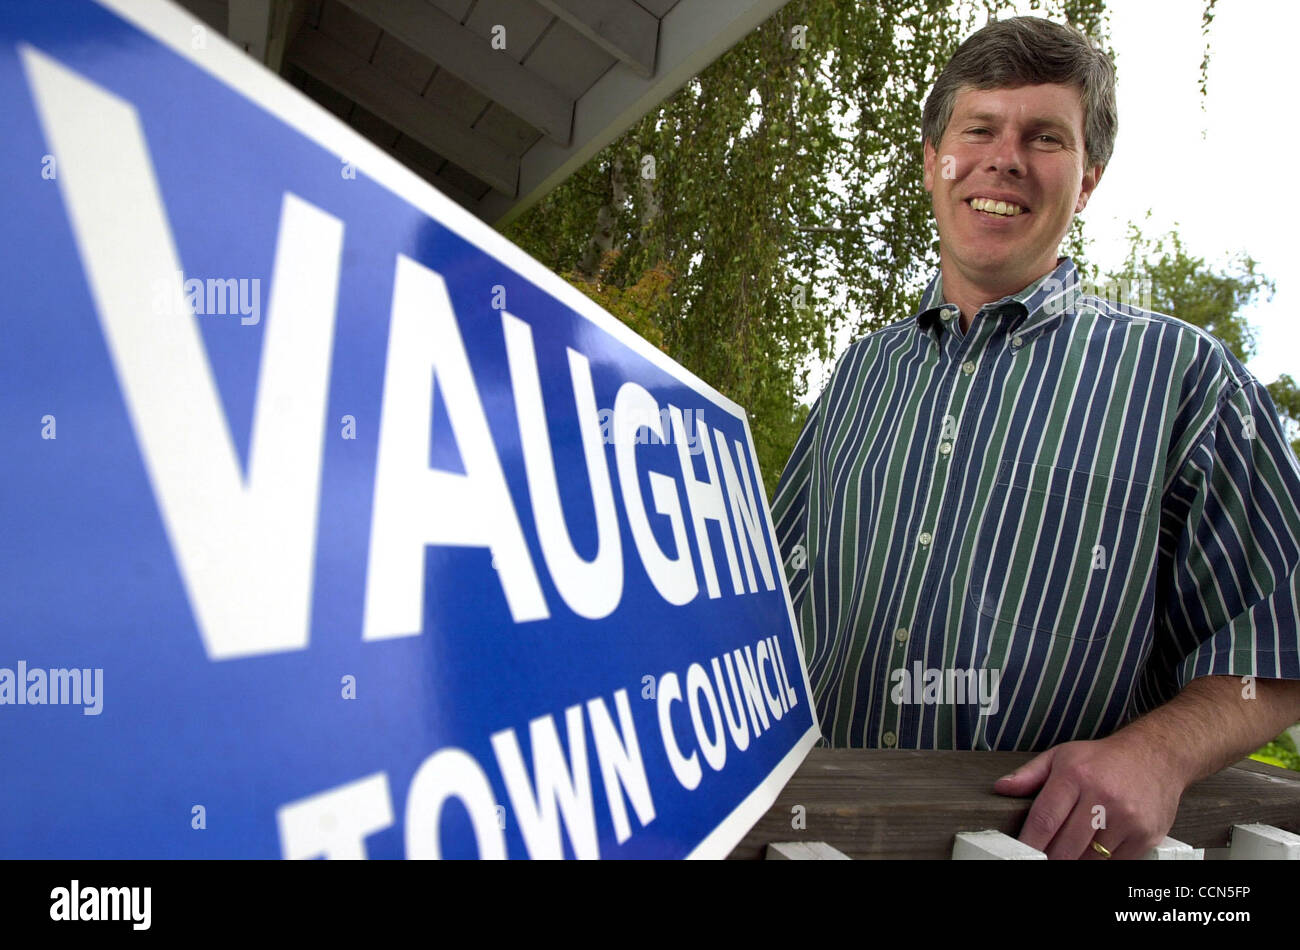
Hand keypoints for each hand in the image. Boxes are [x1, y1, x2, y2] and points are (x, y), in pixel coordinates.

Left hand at [992, 733, 1186, 858]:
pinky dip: (1100, 862)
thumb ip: (1029, 774)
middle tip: (1042, 857)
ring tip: (1065, 853)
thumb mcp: (1062, 756)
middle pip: (1066, 846)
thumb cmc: (1103, 759)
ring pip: (1090, 858)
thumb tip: (1001, 788)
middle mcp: (1102, 798)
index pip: (1045, 820)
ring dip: (1075, 860)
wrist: (1156, 756)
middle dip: (1050, 858)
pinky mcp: (1145, 835)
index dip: (1029, 844)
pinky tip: (1091, 852)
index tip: (1020, 855)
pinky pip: (1115, 862)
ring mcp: (1127, 819)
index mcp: (1075, 776)